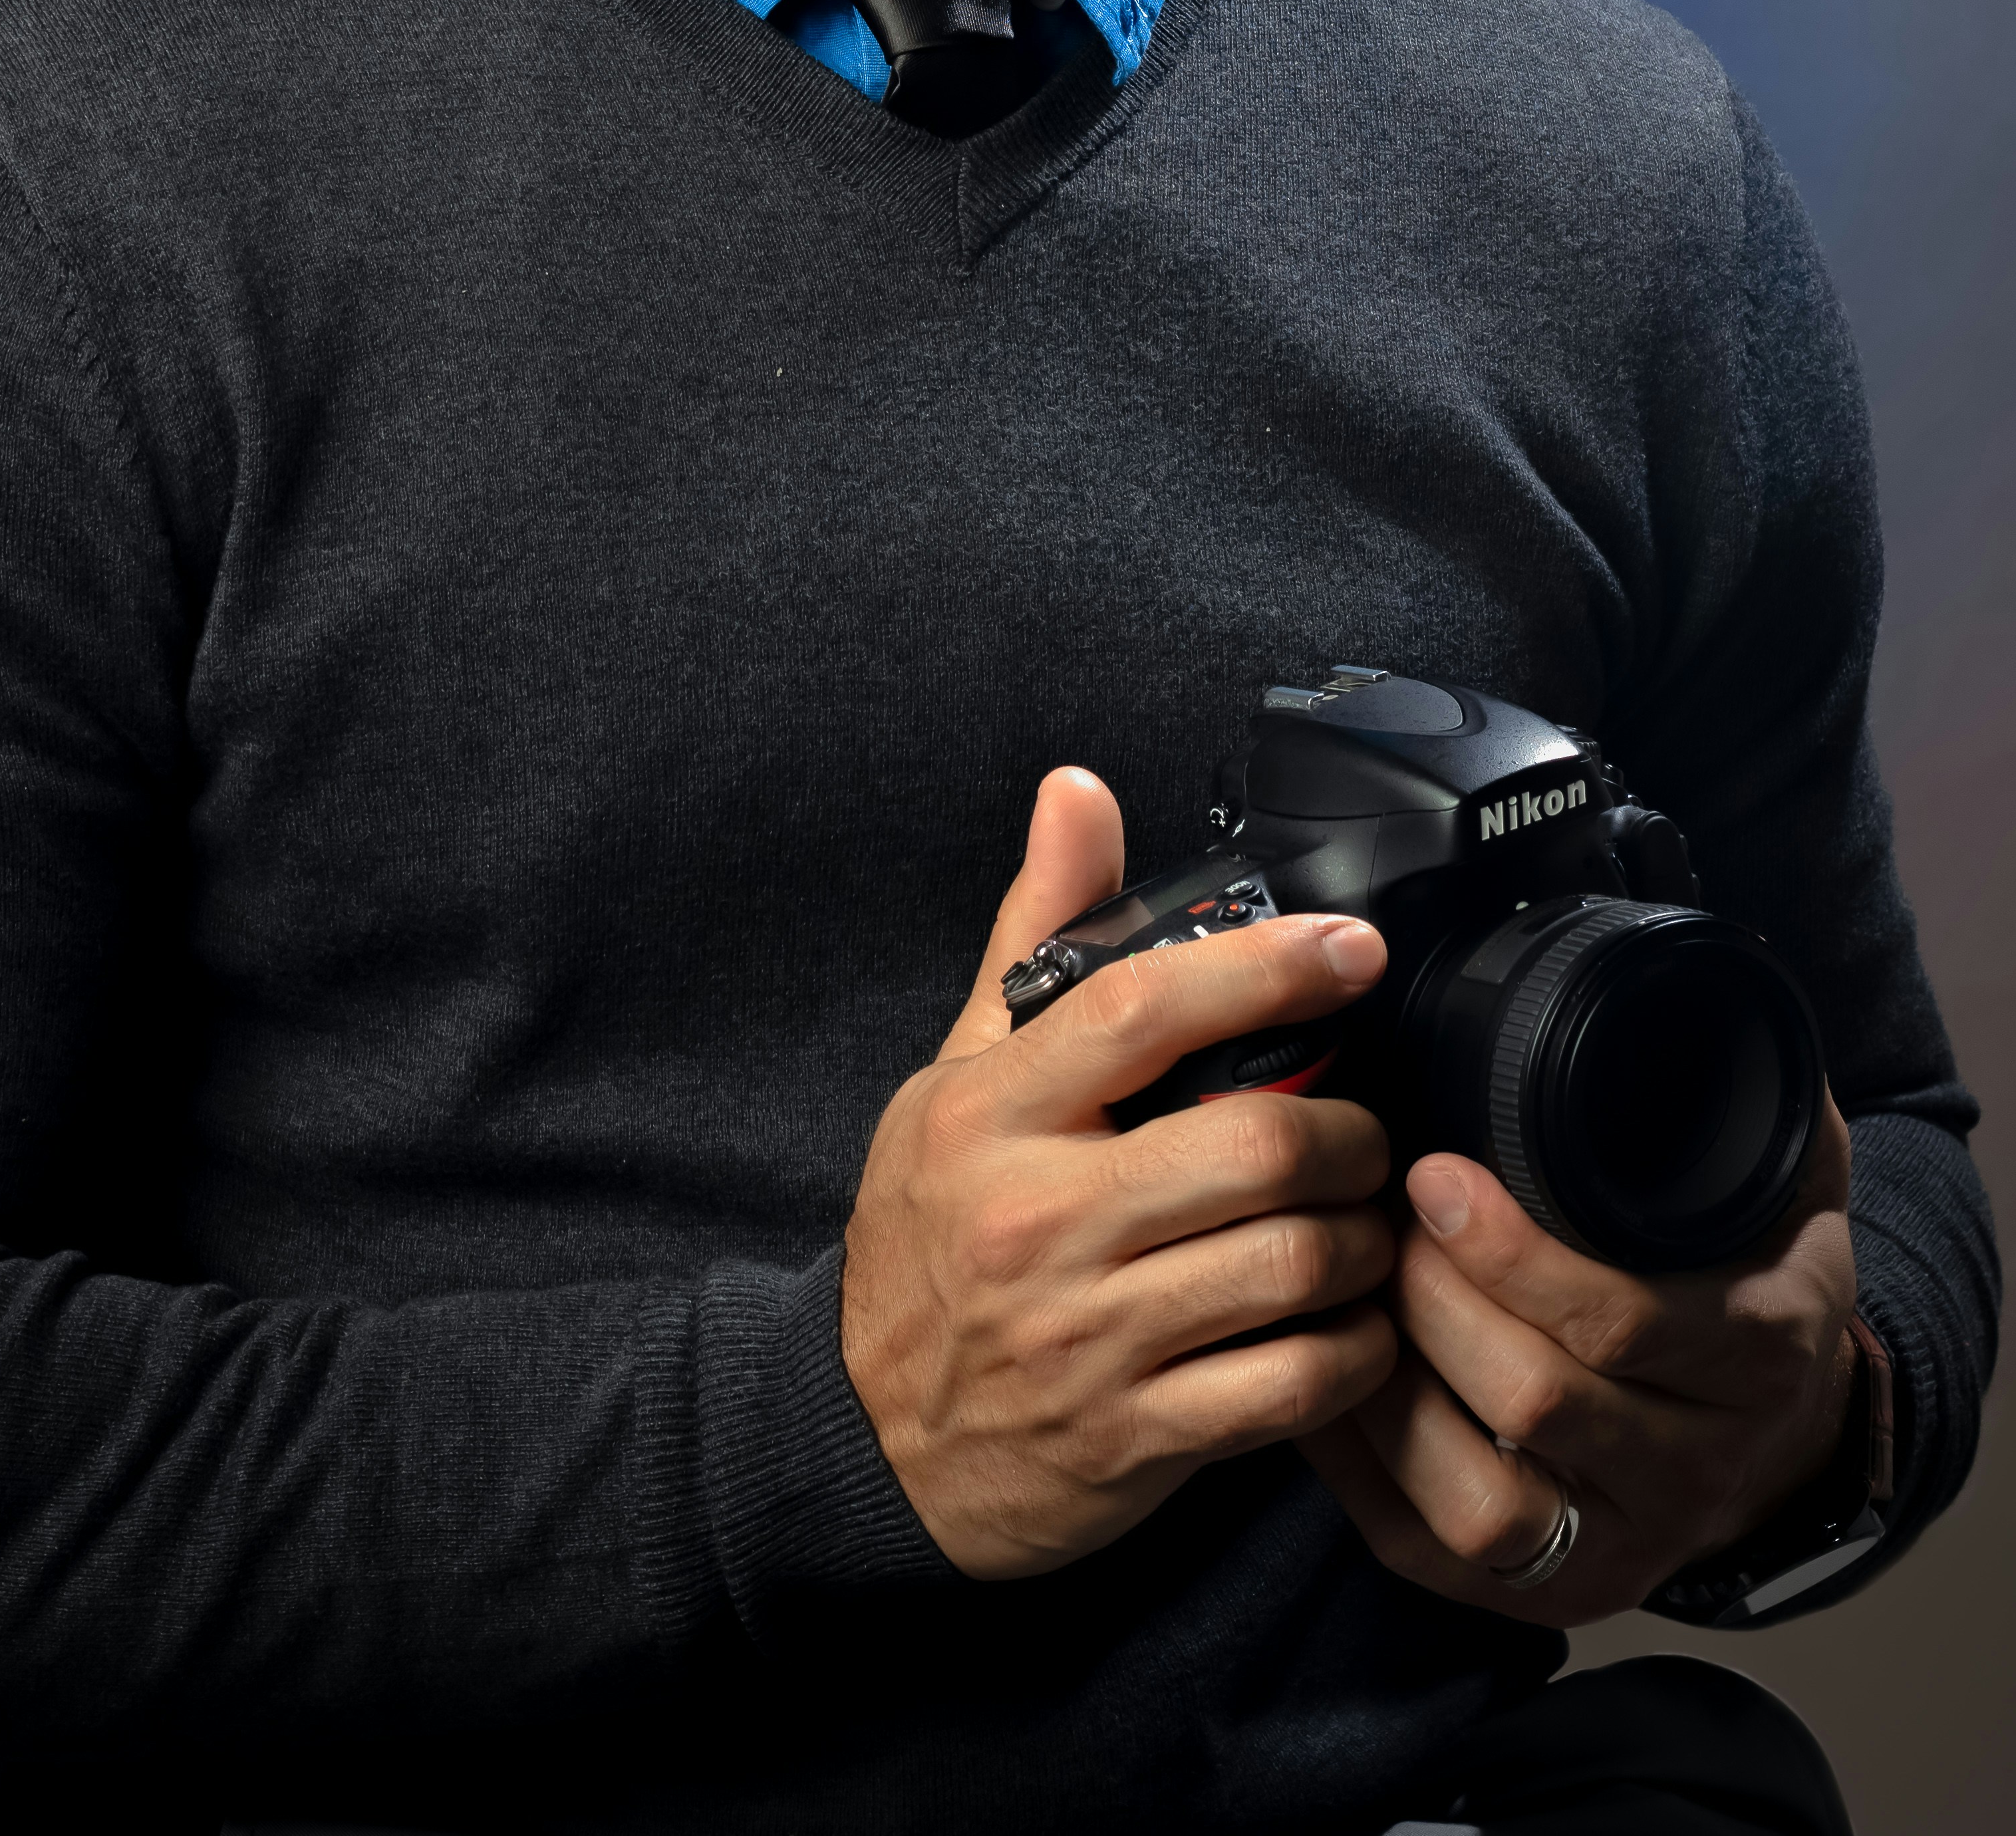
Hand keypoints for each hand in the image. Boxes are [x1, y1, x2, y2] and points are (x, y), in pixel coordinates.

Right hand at [840, 766, 1399, 1577]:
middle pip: (1252, 1144)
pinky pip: (1290, 1387)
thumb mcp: (955, 1077)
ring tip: (1368, 1226)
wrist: (862, 1435)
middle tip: (1368, 1132)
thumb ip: (1035, 935)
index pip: (1144, 1008)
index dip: (1267, 967)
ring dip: (1365, 1243)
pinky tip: (1350, 1326)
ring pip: (1290, 1264)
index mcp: (992, 1113)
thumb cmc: (927, 1237)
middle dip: (1350, 1134)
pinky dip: (1351, 1353)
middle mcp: (1037, 1217)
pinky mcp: (1133, 1436)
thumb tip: (1079, 792)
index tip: (1350, 947)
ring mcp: (1087, 1334)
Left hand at [1297, 1101, 1859, 1623]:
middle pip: (1536, 1401)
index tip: (1435, 1173)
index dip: (1514, 1252)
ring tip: (1342, 1288)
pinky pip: (1429, 1547)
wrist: (1780, 1423)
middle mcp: (1697, 1467)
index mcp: (1758, 1354)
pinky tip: (1319, 1368)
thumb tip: (1690, 994)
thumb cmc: (1745, 1271)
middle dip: (1432, 1300)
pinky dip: (1359, 1462)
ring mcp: (1621, 1544)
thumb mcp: (1784, 1176)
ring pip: (1479, 1499)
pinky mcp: (1546, 1592)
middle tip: (1369, 1216)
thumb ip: (1746, 1090)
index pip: (1624, 1321)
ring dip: (1389, 1384)